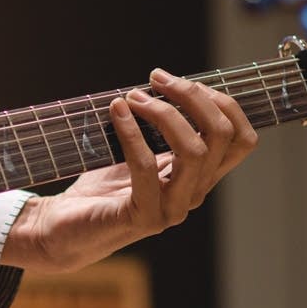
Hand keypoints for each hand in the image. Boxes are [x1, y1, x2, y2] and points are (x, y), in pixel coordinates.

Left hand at [1, 68, 257, 271]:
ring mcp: (172, 209)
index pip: (241, 139)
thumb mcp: (140, 151)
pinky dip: (132, 133)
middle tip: (156, 78)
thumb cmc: (101, 187)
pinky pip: (146, 167)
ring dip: (164, 114)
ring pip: (194, 153)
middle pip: (220, 137)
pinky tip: (117, 112)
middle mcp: (194, 193)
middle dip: (192, 97)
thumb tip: (164, 82)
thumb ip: (160, 128)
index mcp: (199, 176)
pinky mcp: (143, 217)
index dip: (222, 102)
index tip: (180, 81)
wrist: (64, 229)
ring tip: (132, 97)